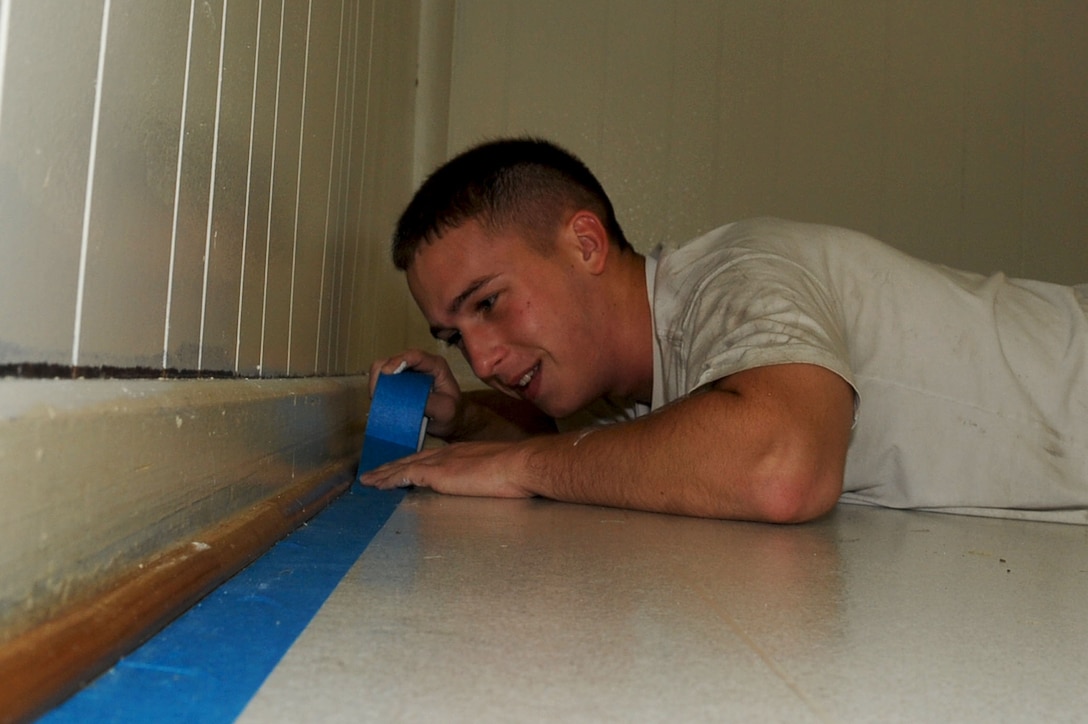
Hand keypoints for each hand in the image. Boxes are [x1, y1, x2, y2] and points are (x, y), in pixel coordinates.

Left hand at [359, 440, 532, 498]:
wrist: (519, 464)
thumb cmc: (516, 470)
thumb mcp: (495, 470)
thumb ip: (482, 474)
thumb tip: (482, 484)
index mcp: (460, 453)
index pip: (430, 456)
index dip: (413, 462)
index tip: (401, 466)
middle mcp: (446, 453)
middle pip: (412, 458)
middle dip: (392, 465)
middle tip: (375, 472)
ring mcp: (440, 462)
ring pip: (404, 466)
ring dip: (384, 473)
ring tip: (368, 479)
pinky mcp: (437, 474)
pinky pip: (405, 475)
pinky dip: (389, 479)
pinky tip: (377, 485)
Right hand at [369, 349, 463, 438]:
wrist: (449, 422)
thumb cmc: (451, 413)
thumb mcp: (446, 410)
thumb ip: (430, 403)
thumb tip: (408, 400)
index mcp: (435, 365)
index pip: (415, 356)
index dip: (398, 361)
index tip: (386, 373)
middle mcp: (419, 365)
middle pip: (394, 359)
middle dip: (382, 373)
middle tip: (376, 393)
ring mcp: (407, 372)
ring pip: (384, 367)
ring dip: (377, 381)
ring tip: (376, 398)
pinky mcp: (398, 382)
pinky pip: (382, 380)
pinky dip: (377, 388)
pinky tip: (378, 400)